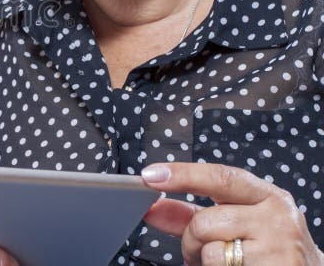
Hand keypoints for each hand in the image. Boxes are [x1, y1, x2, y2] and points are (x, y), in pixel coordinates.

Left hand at [141, 162, 323, 264]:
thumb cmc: (268, 248)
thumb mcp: (240, 222)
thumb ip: (193, 214)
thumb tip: (153, 207)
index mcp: (268, 196)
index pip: (220, 177)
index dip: (182, 174)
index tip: (150, 176)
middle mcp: (278, 218)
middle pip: (205, 222)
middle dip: (191, 240)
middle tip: (198, 250)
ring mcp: (280, 248)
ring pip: (211, 252)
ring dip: (203, 262)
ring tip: (223, 263)